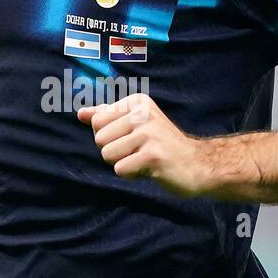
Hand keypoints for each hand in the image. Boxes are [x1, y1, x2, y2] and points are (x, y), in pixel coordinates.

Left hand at [77, 93, 208, 196]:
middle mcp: (143, 113)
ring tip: (144, 159)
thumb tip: (80, 113)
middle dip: (114, 151)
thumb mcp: (134, 125)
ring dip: (123, 163)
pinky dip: (132, 175)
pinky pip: (120, 169)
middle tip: (139, 151)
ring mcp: (149, 133)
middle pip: (99, 138)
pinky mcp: (153, 155)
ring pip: (107, 154)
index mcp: (136, 102)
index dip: (109, 137)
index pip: (96, 121)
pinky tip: (150, 169)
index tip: (132, 138)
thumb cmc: (161, 145)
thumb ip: (107, 117)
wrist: (197, 164)